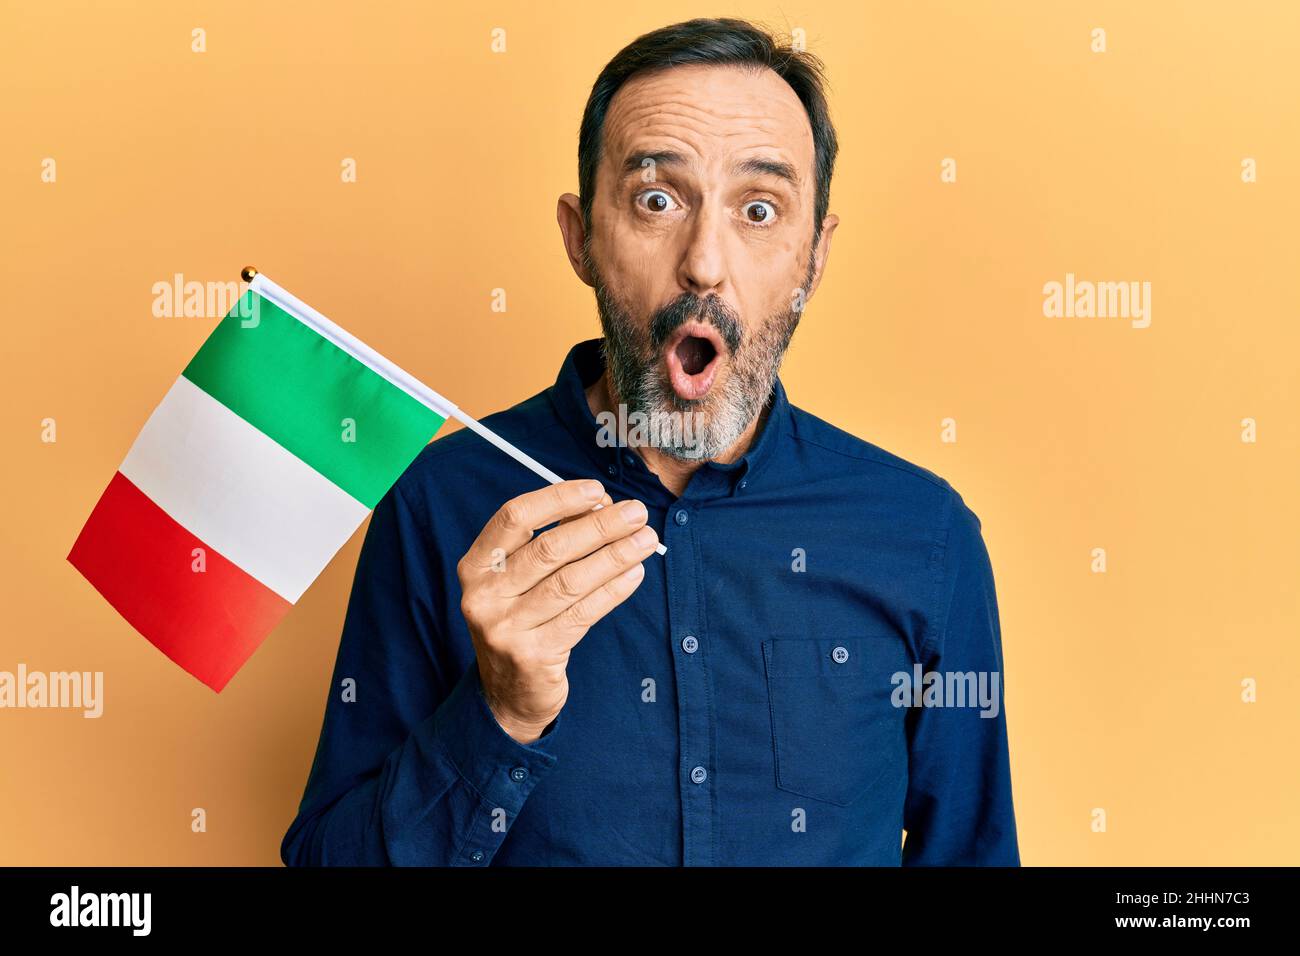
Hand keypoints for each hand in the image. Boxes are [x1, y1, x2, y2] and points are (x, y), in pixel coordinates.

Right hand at [455, 479, 658, 743]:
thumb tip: (602, 505)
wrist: (508, 693)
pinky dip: (613, 590)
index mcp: (476, 565)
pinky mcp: (533, 655)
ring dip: (614, 555)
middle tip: (636, 512)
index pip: (515, 517)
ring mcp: (505, 628)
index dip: (558, 499)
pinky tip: (635, 574)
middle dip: (599, 525)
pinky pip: (583, 613)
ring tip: (646, 540)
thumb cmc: (522, 621)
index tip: (597, 491)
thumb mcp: (519, 580)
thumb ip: (550, 542)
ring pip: (570, 581)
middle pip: (548, 548)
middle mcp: (483, 595)